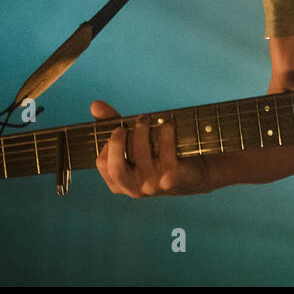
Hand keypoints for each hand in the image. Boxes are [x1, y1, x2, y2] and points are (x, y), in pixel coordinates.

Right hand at [91, 100, 209, 196]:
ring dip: (142, 130)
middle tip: (125, 126)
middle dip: (117, 142)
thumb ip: (113, 125)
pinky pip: (165, 151)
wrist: (198, 172)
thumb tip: (95, 105)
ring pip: (140, 155)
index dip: (107, 144)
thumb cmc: (159, 155)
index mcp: (120, 184)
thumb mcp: (134, 142)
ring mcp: (154, 185)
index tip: (117, 129)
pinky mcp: (172, 178)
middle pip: (116, 168)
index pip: (102, 164)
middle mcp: (135, 189)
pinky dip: (166, 132)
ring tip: (147, 118)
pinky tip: (168, 122)